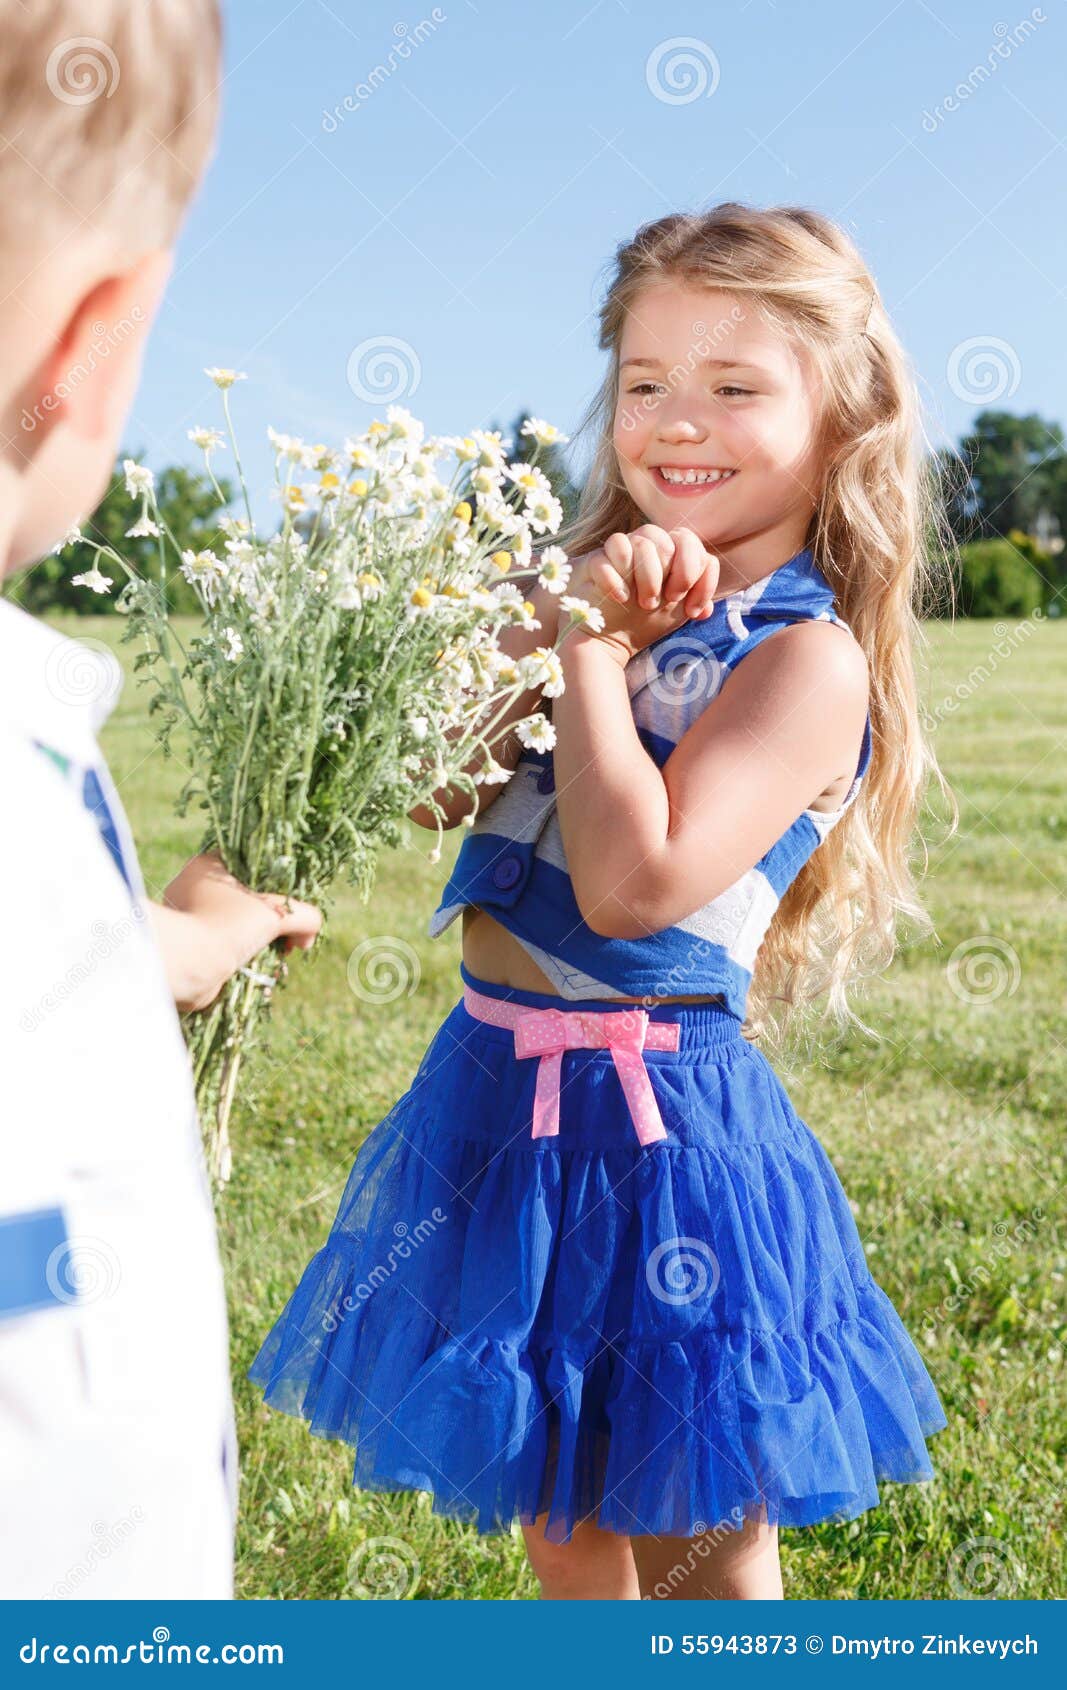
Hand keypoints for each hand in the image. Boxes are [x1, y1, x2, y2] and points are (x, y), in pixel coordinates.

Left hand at [160, 850, 322, 1012]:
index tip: (290, 906)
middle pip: (246, 900)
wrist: (186, 966)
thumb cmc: (227, 926)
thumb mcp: (276, 913)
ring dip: (263, 944)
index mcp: (206, 867)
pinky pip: (225, 948)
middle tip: (289, 938)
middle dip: (273, 922)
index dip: (276, 885)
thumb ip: (304, 916)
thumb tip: (307, 936)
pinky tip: (264, 972)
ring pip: (237, 927)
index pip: (249, 867)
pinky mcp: (189, 947)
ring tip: (279, 958)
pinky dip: (246, 960)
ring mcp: (188, 919)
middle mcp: (191, 889)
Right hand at [565, 525, 719, 662]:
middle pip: (665, 541)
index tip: (691, 609)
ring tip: (643, 604)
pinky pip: (612, 551)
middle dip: (672, 575)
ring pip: (641, 541)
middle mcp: (646, 547)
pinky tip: (621, 599)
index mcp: (668, 555)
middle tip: (665, 602)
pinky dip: (619, 578)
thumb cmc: (643, 620)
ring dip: (647, 577)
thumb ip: (695, 601)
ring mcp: (620, 551)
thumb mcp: (676, 614)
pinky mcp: (596, 560)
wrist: (605, 637)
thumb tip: (707, 609)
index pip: (689, 541)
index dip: (694, 572)